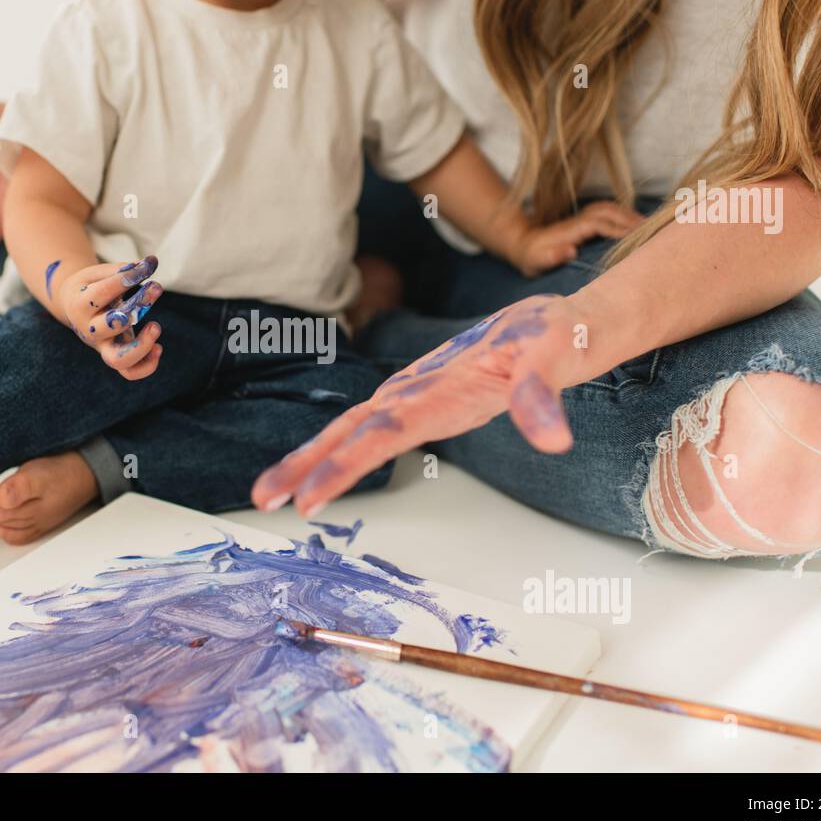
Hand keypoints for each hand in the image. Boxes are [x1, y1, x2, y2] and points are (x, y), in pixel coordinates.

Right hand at [52, 256, 164, 380]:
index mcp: (80, 305)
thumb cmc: (90, 286)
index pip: (104, 292)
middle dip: (137, 306)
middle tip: (156, 287)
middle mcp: (89, 329)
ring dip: (142, 346)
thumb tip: (148, 265)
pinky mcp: (114, 355)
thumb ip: (120, 270)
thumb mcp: (97, 273)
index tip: (147, 266)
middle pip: (111, 326)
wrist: (73, 307)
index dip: (129, 277)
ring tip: (156, 326)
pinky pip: (129, 372)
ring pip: (118, 360)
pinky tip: (159, 348)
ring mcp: (101, 346)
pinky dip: (146, 366)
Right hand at [251, 294, 588, 515]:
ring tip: (269, 493)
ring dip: (308, 460)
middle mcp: (416, 391)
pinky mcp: (418, 403)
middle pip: (349, 430)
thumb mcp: (557, 360)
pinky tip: (315, 472)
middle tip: (263, 498)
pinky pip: (366, 430)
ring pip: (349, 430)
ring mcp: (412, 396)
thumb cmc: (552, 339)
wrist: (552, 322)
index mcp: (439, 387)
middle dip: (303, 464)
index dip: (342, 466)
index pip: (382, 432)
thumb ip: (543, 398)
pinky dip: (336, 452)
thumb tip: (552, 439)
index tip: (308, 498)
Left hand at [508, 201, 641, 276]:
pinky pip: (611, 211)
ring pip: (613, 209)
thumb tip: (571, 250)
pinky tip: (639, 225)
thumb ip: (552, 256)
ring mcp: (584, 216)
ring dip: (631, 215)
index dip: (619, 228)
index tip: (638, 236)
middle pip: (611, 212)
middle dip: (632, 219)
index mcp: (572, 228)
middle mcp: (580, 218)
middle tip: (655, 231)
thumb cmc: (532, 256)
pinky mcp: (587, 219)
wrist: (523, 243)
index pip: (601, 224)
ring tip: (652, 227)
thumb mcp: (536, 260)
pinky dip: (626, 215)